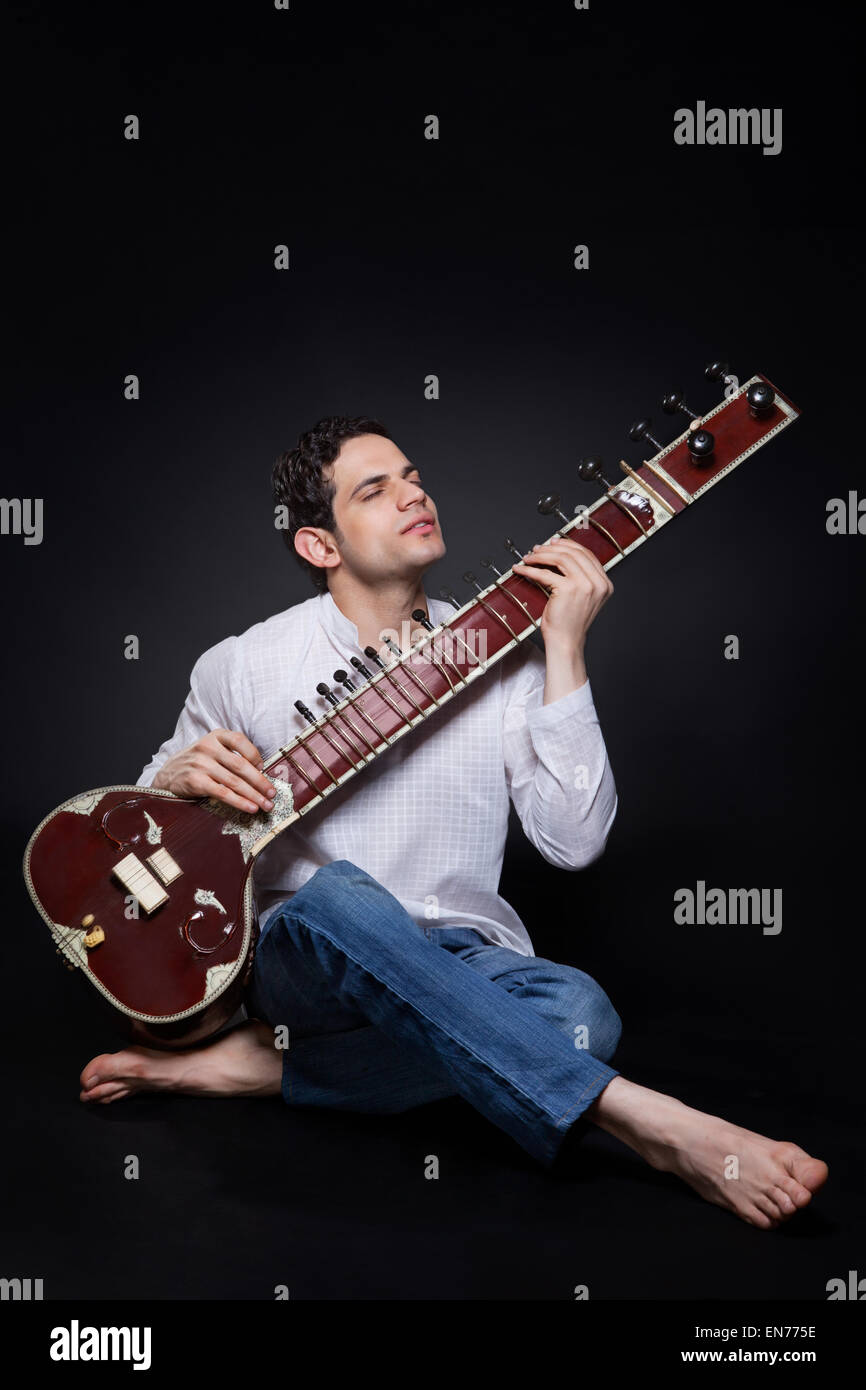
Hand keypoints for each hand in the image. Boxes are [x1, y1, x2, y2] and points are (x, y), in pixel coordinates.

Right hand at [152, 729, 274, 813]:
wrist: (167, 775)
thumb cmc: (197, 763)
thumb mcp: (211, 750)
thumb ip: (232, 755)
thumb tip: (261, 773)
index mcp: (215, 736)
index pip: (240, 741)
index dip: (255, 755)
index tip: (264, 768)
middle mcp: (207, 747)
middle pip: (240, 765)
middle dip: (260, 781)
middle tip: (272, 794)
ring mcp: (200, 764)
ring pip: (234, 781)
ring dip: (254, 795)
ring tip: (266, 805)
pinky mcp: (196, 781)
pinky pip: (223, 793)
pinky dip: (239, 802)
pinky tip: (250, 807)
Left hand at [512, 537, 613, 657]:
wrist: (566, 642)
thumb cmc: (570, 622)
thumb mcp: (582, 597)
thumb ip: (579, 578)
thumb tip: (560, 555)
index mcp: (604, 583)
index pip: (587, 554)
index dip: (568, 545)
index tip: (553, 542)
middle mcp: (598, 583)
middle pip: (574, 553)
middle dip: (552, 548)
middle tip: (537, 549)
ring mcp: (585, 585)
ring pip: (561, 558)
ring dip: (541, 556)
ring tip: (529, 558)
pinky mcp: (568, 589)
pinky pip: (546, 573)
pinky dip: (531, 570)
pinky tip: (523, 569)